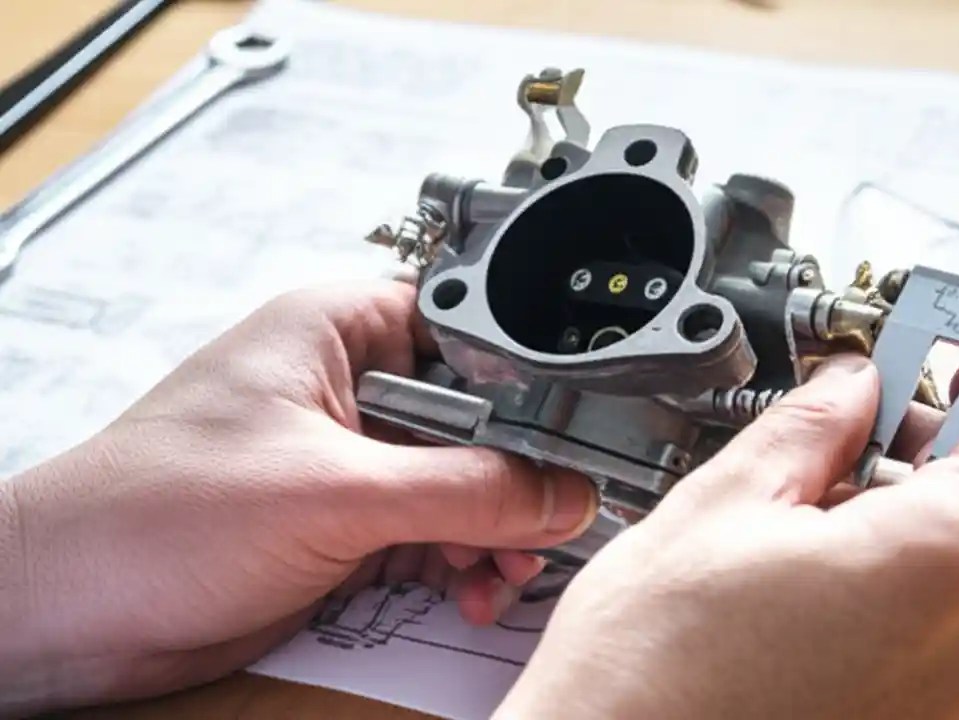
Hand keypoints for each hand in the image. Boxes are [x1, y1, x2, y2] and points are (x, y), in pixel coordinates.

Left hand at [0, 280, 597, 715]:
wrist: (71, 613)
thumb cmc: (150, 515)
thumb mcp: (333, 493)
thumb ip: (462, 491)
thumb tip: (561, 492)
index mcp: (341, 332)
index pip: (470, 335)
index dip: (528, 385)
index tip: (577, 438)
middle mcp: (352, 390)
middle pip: (479, 422)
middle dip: (516, 481)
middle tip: (545, 526)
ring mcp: (350, 462)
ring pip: (463, 487)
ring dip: (494, 534)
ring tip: (505, 573)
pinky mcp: (344, 527)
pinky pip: (434, 538)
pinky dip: (462, 567)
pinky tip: (472, 591)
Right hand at [497, 355, 958, 719]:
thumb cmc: (650, 677)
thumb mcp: (721, 504)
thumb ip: (810, 424)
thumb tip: (852, 384)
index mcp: (936, 563)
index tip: (939, 367)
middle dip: (908, 461)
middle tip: (822, 453)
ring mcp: (951, 700)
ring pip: (949, 568)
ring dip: (884, 529)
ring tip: (783, 539)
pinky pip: (926, 630)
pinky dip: (877, 593)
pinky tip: (792, 594)